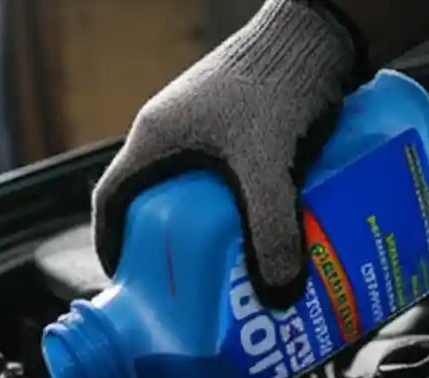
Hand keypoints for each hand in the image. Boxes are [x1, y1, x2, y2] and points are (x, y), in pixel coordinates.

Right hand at [92, 0, 357, 307]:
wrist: (317, 32)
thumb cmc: (276, 87)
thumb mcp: (269, 170)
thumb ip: (272, 232)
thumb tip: (279, 296)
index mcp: (154, 139)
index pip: (111, 199)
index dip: (111, 243)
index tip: (126, 279)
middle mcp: (170, 128)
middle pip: (149, 196)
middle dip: (162, 240)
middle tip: (183, 277)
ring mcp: (202, 119)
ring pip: (188, 183)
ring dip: (201, 220)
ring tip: (226, 255)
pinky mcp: (236, 115)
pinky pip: (221, 168)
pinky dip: (232, 198)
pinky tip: (263, 217)